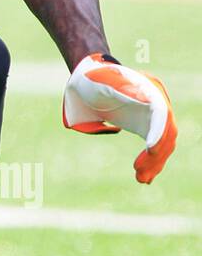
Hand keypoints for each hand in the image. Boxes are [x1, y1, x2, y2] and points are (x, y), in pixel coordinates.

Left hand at [62, 52, 176, 183]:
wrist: (90, 75)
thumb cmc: (91, 78)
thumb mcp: (95, 81)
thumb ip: (107, 93)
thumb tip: (126, 115)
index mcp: (146, 87)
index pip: (160, 112)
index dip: (158, 130)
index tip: (151, 149)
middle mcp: (157, 100)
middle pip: (165, 131)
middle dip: (155, 154)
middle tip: (139, 174)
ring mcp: (154, 113)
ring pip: (164, 142)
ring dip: (155, 162)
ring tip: (141, 180)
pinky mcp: (147, 124)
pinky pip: (156, 145)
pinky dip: (152, 161)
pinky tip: (145, 177)